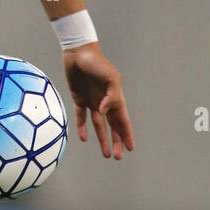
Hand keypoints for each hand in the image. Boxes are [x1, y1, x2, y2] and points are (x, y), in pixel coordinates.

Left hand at [62, 43, 134, 160]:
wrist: (78, 53)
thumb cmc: (97, 62)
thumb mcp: (110, 76)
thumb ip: (111, 95)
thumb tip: (105, 111)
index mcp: (116, 97)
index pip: (123, 120)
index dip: (127, 134)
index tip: (131, 148)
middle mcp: (105, 102)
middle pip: (113, 126)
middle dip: (117, 142)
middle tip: (118, 157)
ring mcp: (92, 101)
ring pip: (99, 125)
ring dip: (102, 139)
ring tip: (106, 154)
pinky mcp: (79, 99)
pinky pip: (82, 117)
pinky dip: (82, 128)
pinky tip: (84, 138)